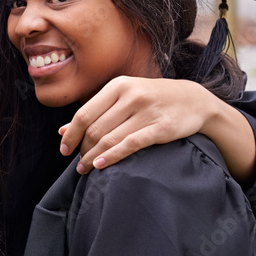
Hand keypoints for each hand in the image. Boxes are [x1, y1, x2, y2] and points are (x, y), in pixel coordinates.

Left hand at [59, 75, 255, 181]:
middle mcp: (130, 95)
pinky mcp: (161, 127)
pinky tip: (101, 165)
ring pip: (110, 138)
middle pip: (95, 128)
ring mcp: (146, 111)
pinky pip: (130, 144)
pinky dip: (113, 156)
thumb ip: (95, 112)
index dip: (70, 134)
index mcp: (117, 86)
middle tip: (78, 165)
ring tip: (86, 169)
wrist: (194, 100)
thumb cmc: (151, 99)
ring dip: (93, 157)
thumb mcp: (123, 97)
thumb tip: (61, 131)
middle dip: (82, 149)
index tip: (63, 150)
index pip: (84, 114)